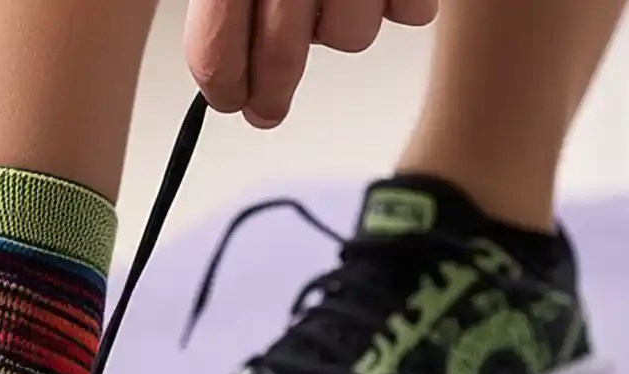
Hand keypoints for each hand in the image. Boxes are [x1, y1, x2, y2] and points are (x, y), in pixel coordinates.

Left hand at [185, 0, 437, 128]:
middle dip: (271, 94)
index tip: (227, 98)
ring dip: (339, 27)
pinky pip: (411, 13)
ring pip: (349, 37)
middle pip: (279, 59)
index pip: (216, 50)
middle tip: (265, 108)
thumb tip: (218, 58)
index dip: (220, 86)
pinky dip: (399, 3)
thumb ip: (227, 2)